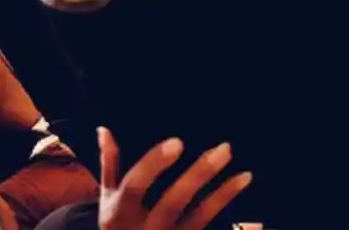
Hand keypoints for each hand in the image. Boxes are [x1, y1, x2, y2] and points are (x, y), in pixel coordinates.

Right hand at [98, 127, 251, 229]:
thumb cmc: (119, 223)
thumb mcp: (108, 198)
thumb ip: (110, 164)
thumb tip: (104, 129)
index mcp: (119, 212)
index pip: (136, 185)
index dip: (154, 164)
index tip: (178, 142)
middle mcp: (143, 229)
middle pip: (172, 203)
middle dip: (198, 176)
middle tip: (224, 148)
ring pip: (198, 216)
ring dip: (222, 192)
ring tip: (242, 167)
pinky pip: (207, 221)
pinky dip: (225, 200)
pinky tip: (243, 179)